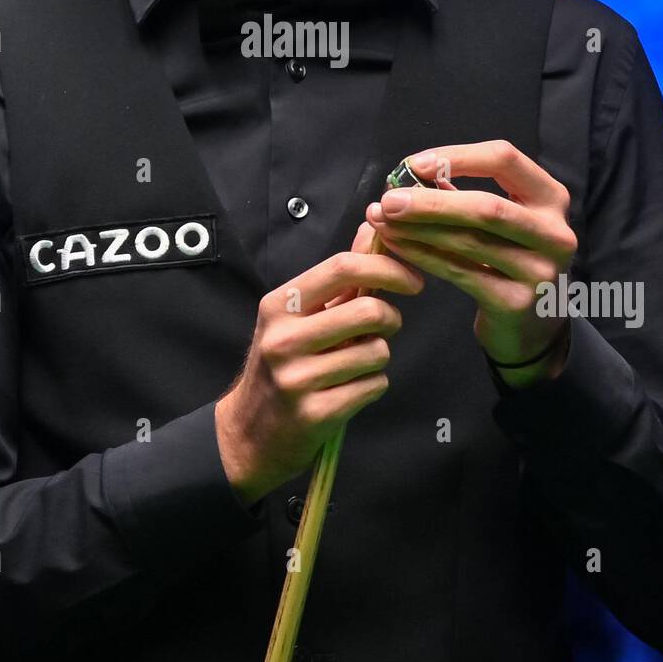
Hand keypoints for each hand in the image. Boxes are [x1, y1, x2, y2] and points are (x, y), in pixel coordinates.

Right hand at [215, 228, 423, 504]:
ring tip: (354, 363)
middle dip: (390, 318)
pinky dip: (372, 385)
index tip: (412, 280)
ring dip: (378, 357)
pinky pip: (374, 386)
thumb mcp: (298, 315)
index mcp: (280, 305)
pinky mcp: (315, 413)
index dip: (387, 268)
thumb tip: (370, 228)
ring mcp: (297, 378)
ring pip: (377, 351)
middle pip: (369, 311)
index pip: (342, 268)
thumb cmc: (282, 365)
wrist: (250, 433)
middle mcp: (283, 338)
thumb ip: (339, 274)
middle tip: (383, 327)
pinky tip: (349, 389)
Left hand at [364, 141, 576, 385]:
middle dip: (431, 202)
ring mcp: (539, 271)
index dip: (457, 156)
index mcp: (551, 198)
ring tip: (382, 219)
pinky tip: (396, 244)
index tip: (414, 164)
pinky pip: (459, 272)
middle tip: (388, 199)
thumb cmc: (510, 258)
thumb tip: (410, 174)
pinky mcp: (515, 303)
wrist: (534, 325)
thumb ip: (464, 193)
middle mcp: (554, 233)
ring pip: (469, 241)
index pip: (504, 159)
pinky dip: (422, 255)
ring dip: (418, 228)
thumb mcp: (504, 220)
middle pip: (486, 207)